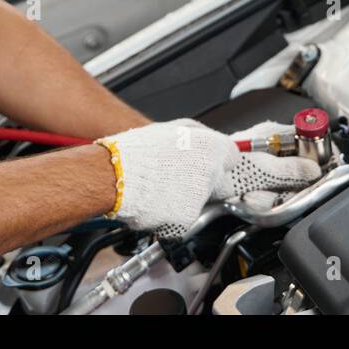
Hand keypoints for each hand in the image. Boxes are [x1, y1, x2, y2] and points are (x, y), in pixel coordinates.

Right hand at [94, 119, 237, 231]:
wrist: (115, 175)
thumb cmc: (137, 152)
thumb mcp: (172, 129)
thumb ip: (198, 135)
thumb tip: (209, 140)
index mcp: (211, 147)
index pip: (232, 157)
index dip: (218, 160)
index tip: (210, 163)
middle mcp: (211, 172)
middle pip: (218, 182)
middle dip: (202, 182)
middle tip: (177, 177)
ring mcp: (200, 197)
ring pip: (199, 202)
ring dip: (184, 199)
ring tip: (159, 188)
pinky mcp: (187, 218)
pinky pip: (184, 219)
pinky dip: (172, 215)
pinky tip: (156, 202)